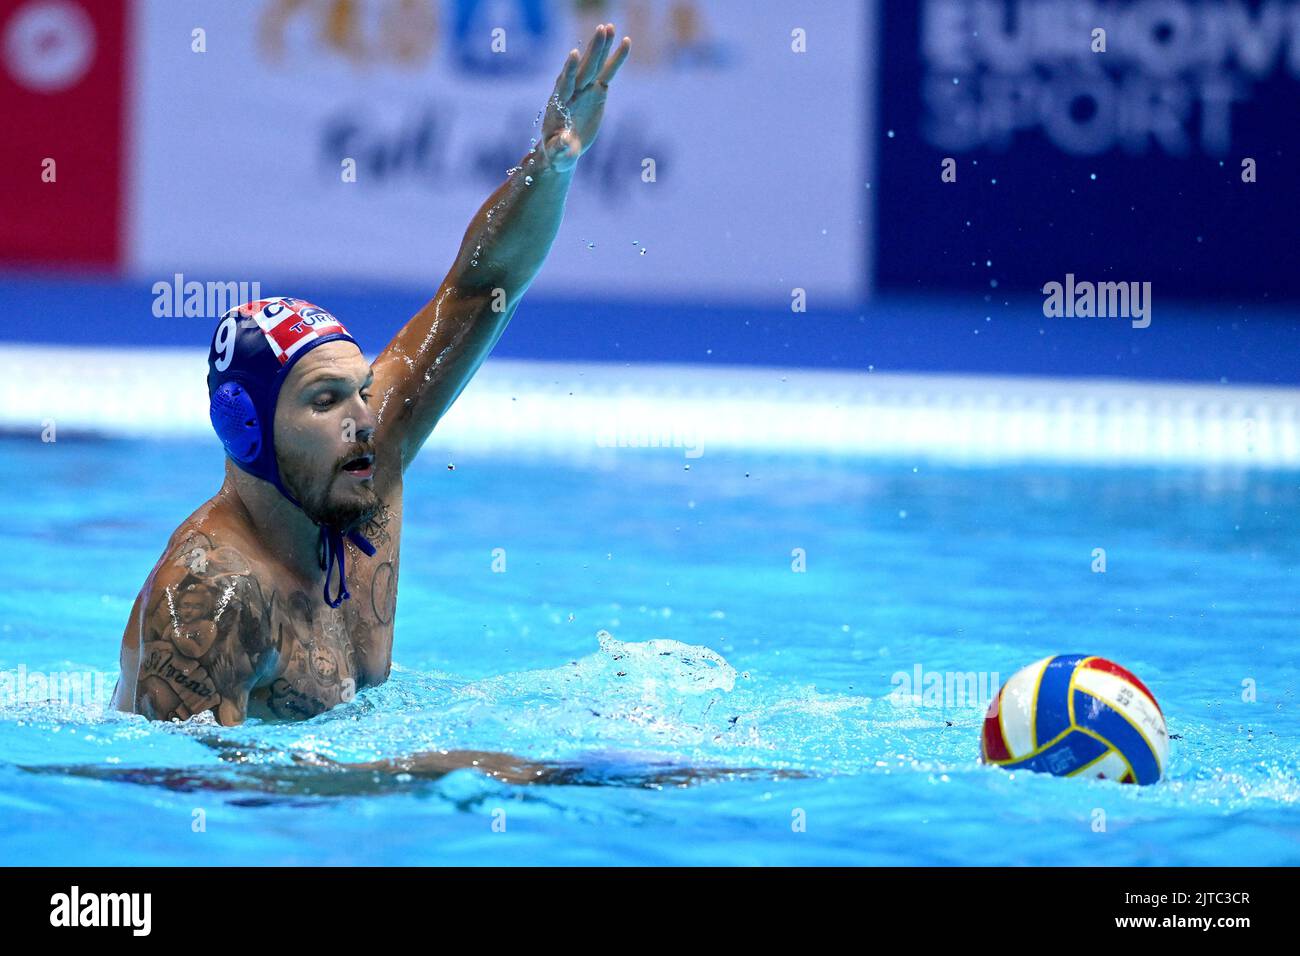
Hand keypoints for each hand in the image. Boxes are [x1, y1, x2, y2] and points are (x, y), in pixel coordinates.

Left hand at [539, 22, 630, 172]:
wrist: (563, 149)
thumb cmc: (557, 154)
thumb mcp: (558, 155)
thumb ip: (560, 149)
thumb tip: (564, 144)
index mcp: (559, 104)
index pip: (564, 84)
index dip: (569, 70)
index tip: (574, 54)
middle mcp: (572, 92)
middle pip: (583, 68)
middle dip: (592, 50)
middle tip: (601, 29)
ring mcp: (584, 89)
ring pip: (595, 65)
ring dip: (602, 46)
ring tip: (610, 27)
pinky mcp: (597, 91)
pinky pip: (608, 72)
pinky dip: (616, 59)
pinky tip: (626, 42)